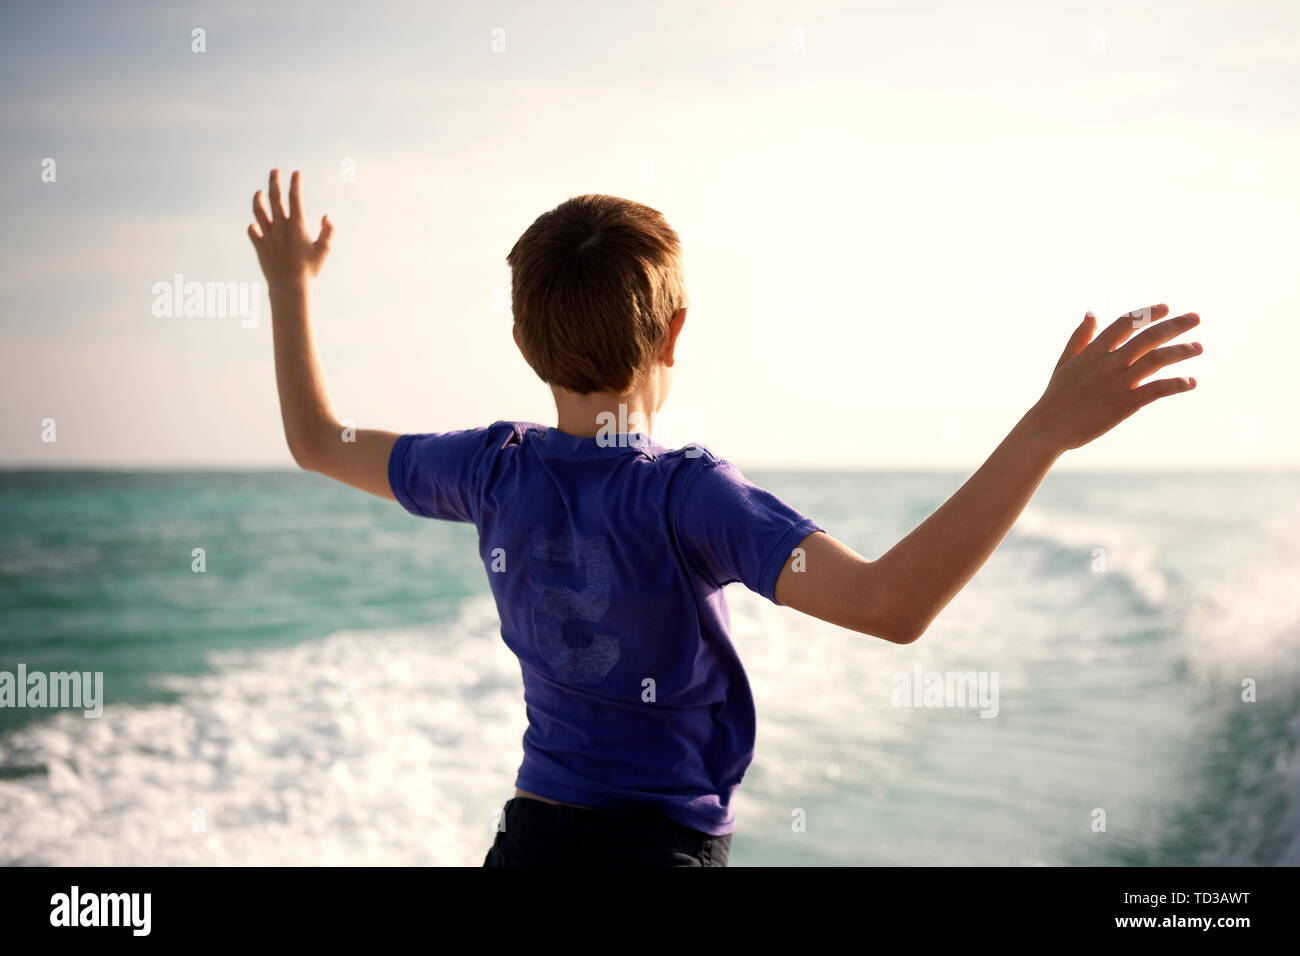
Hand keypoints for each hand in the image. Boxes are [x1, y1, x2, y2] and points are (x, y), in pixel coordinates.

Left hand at [247, 169, 332, 283]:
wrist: (290, 287)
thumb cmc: (310, 269)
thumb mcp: (324, 250)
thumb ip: (328, 231)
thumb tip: (326, 216)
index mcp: (297, 225)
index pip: (295, 197)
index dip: (295, 183)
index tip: (295, 173)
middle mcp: (280, 226)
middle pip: (274, 197)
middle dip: (274, 181)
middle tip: (274, 171)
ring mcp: (268, 235)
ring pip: (259, 210)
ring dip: (258, 198)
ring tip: (260, 192)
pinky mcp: (260, 246)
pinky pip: (252, 231)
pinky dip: (254, 226)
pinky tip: (256, 224)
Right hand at [1029, 303, 1201, 451]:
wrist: (1048, 428)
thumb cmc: (1056, 397)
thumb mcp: (1066, 362)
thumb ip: (1079, 337)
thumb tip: (1091, 314)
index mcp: (1094, 351)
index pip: (1125, 324)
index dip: (1147, 313)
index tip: (1166, 307)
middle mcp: (1109, 363)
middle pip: (1148, 337)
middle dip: (1175, 325)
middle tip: (1196, 318)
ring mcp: (1118, 383)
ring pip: (1157, 359)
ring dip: (1181, 351)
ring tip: (1198, 347)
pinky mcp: (1125, 403)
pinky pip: (1157, 389)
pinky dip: (1176, 384)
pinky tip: (1190, 382)